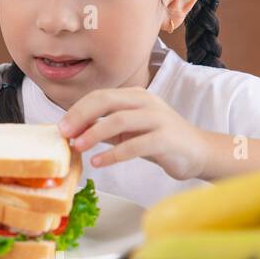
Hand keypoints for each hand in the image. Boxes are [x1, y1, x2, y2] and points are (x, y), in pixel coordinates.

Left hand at [57, 87, 209, 180]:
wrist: (198, 152)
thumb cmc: (158, 140)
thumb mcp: (128, 131)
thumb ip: (105, 128)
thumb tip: (73, 131)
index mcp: (135, 96)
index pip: (100, 96)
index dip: (77, 110)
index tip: (61, 126)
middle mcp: (146, 102)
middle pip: (107, 101)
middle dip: (81, 116)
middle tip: (64, 133)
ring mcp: (158, 119)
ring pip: (119, 120)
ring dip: (94, 134)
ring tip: (78, 147)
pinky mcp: (166, 139)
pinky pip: (135, 145)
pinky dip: (113, 154)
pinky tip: (98, 162)